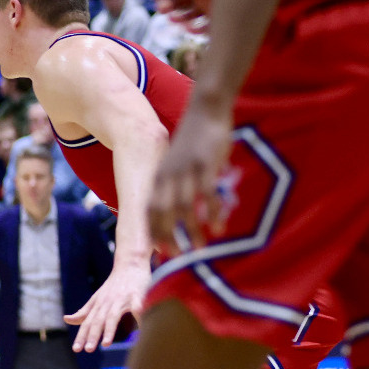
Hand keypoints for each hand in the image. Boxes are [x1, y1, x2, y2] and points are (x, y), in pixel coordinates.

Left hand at [64, 263, 147, 351]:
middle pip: (97, 321)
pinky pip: (137, 306)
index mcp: (98, 305)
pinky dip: (138, 315)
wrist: (130, 264)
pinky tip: (139, 326)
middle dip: (92, 335)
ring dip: (108, 329)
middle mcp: (107, 303)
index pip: (87, 322)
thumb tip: (67, 320)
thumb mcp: (96, 298)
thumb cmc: (114, 285)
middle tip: (87, 349)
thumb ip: (84, 312)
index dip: (81, 336)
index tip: (76, 349)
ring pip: (113, 315)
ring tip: (105, 344)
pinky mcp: (137, 294)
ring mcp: (121, 299)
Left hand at [147, 100, 236, 253]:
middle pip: (162, 212)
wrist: (205, 110)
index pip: (149, 209)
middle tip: (179, 258)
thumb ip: (176, 186)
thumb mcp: (177, 164)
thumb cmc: (194, 141)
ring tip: (201, 248)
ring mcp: (187, 170)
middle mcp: (168, 175)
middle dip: (168, 236)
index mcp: (159, 177)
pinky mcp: (206, 164)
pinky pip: (208, 194)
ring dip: (191, 230)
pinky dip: (213, 213)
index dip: (153, 231)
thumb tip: (182, 213)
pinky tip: (219, 228)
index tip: (160, 252)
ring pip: (185, 207)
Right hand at [150, 0, 218, 24]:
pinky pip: (202, 27)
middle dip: (167, 4)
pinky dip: (196, 29)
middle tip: (162, 7)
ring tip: (173, 18)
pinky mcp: (217, 19)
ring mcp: (206, 7)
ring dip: (178, 17)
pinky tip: (191, 28)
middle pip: (177, 1)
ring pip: (186, 15)